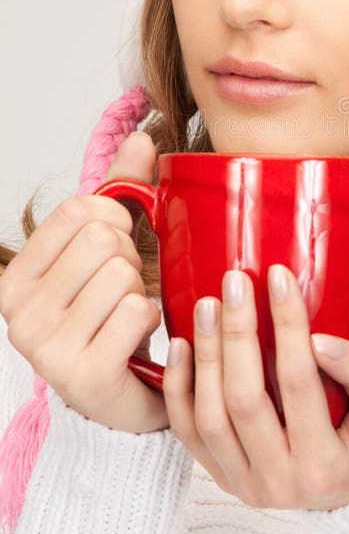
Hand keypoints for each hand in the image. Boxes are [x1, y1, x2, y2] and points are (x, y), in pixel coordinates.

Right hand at [0, 131, 168, 432]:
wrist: (124, 394)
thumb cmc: (111, 316)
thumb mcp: (108, 248)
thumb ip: (122, 191)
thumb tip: (143, 139)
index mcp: (15, 277)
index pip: (79, 209)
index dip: (116, 218)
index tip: (117, 244)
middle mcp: (17, 313)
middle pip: (103, 239)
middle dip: (131, 256)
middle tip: (125, 287)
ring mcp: (45, 349)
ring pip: (123, 274)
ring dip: (142, 289)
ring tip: (129, 313)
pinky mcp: (82, 376)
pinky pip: (136, 312)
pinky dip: (149, 319)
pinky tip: (138, 337)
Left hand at [162, 264, 348, 509]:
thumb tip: (320, 340)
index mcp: (324, 467)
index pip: (299, 384)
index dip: (288, 326)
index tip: (279, 277)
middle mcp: (278, 482)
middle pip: (244, 399)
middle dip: (237, 333)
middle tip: (235, 282)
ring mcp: (242, 483)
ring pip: (209, 416)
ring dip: (205, 354)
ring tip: (207, 304)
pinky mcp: (220, 476)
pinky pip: (187, 432)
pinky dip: (178, 387)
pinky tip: (180, 344)